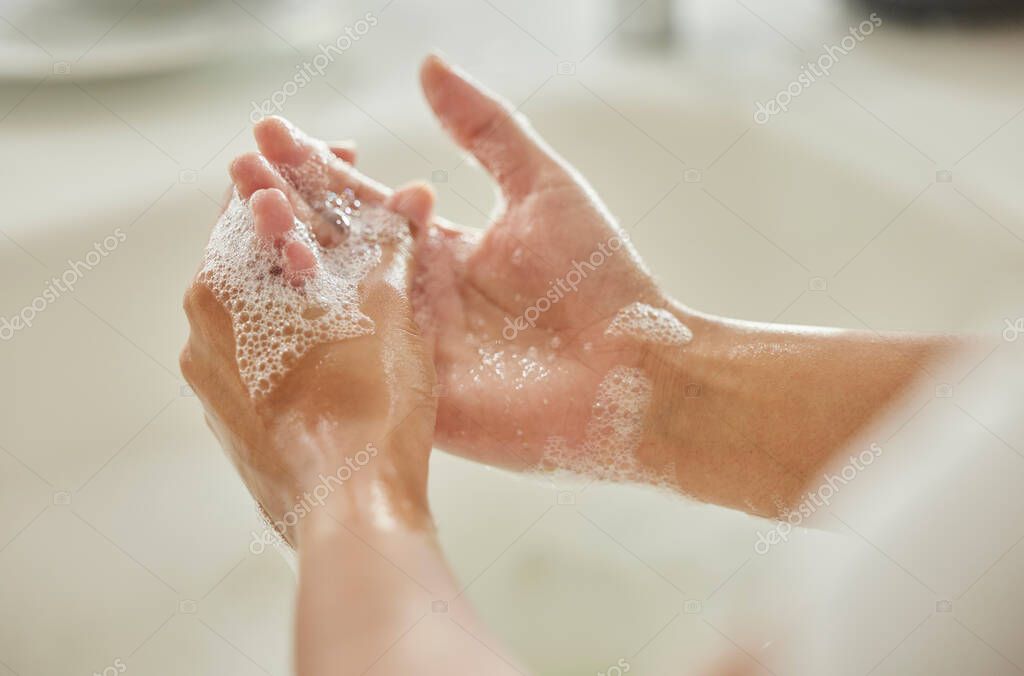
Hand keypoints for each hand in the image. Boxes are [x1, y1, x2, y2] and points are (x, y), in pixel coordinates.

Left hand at [180, 171, 438, 545]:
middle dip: (311, 229)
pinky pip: (262, 354)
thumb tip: (413, 196)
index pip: (253, 196)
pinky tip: (349, 344)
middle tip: (367, 219)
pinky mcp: (234, 420)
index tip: (352, 162)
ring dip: (307, 283)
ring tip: (367, 281)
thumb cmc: (367, 407)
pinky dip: (299, 334)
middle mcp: (202, 329)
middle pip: (254, 252)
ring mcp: (214, 380)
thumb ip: (394, 242)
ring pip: (259, 307)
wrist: (351, 512)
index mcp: (222, 285)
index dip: (308, 170)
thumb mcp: (389, 306)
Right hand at [246, 55, 675, 478]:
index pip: (361, 201)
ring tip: (245, 213)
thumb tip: (428, 65)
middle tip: (242, 167)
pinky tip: (263, 300)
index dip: (316, 168)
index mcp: (439, 248)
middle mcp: (413, 294)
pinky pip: (347, 360)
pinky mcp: (407, 394)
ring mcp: (406, 346)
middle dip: (283, 205)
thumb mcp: (542, 188)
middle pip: (332, 246)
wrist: (635, 375)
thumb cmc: (601, 281)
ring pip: (329, 298)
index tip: (271, 133)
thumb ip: (485, 130)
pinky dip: (307, 331)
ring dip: (285, 258)